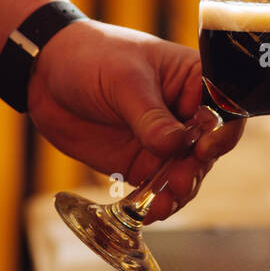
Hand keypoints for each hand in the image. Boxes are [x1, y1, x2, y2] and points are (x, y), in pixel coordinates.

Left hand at [27, 19, 244, 222]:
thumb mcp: (123, 80)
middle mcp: (186, 113)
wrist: (44, 75)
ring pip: (186, 173)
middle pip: (209, 147)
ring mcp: (165, 141)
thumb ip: (149, 115)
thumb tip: (173, 145)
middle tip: (180, 182)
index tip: (205, 148)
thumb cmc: (91, 57)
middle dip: (196, 169)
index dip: (222, 130)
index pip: (224, 107)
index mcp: (194, 79)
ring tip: (163, 205)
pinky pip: (157, 188)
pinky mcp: (141, 162)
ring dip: (179, 191)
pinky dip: (154, 203)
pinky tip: (147, 213)